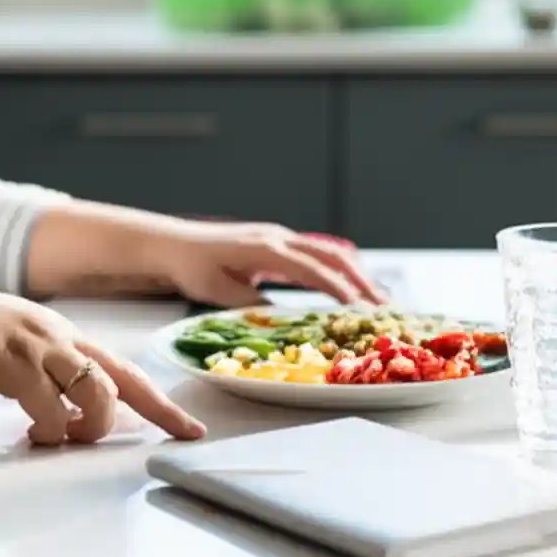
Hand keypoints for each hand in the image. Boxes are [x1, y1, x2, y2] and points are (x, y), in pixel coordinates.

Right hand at [0, 285, 205, 444]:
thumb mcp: (14, 343)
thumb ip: (45, 369)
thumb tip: (67, 410)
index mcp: (61, 331)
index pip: (121, 365)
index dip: (158, 397)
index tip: (186, 423)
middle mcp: (57, 334)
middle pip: (123, 376)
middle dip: (158, 410)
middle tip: (176, 435)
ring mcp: (37, 346)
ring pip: (96, 392)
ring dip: (92, 426)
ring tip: (69, 437)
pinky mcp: (11, 363)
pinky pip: (51, 408)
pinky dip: (51, 430)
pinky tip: (34, 432)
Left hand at [152, 221, 387, 307]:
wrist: (173, 243)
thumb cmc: (192, 268)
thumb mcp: (220, 292)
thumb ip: (253, 303)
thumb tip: (282, 319)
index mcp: (265, 249)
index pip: (311, 268)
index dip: (337, 287)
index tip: (359, 306)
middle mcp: (277, 237)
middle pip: (330, 255)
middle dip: (359, 279)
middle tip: (383, 304)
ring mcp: (278, 237)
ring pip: (326, 251)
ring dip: (352, 273)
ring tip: (375, 297)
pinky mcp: (276, 242)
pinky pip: (313, 253)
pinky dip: (335, 269)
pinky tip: (348, 285)